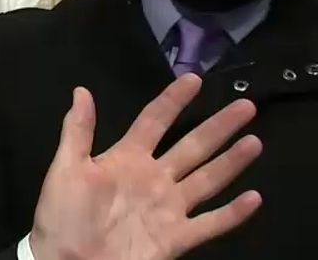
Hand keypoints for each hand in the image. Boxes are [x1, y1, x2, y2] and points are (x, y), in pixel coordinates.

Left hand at [29, 74, 262, 259]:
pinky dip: (232, 214)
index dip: (173, 100)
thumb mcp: (66, 168)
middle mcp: (153, 178)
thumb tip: (81, 91)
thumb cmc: (62, 215)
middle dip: (218, 126)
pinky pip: (210, 224)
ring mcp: (168, 208)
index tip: (194, 79)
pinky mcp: (176, 237)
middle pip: (191, 146)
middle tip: (245, 106)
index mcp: (126, 159)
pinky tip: (253, 198)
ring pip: (207, 179)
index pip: (154, 121)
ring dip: (231, 162)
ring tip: (254, 141)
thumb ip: (77, 131)